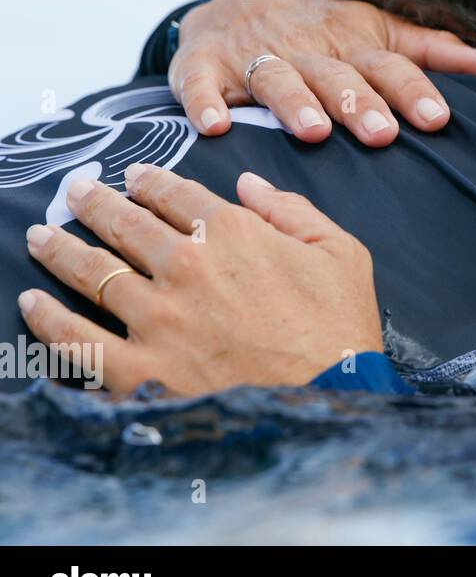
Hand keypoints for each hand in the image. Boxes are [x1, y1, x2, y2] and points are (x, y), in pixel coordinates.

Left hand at [19, 163, 383, 395]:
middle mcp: (187, 268)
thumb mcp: (342, 254)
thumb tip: (249, 184)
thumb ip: (293, 211)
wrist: (331, 399)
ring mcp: (157, 319)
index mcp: (236, 235)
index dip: (152, 180)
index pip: (178, 195)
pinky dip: (47, 319)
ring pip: (92, 271)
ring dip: (60, 248)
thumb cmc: (341, 329)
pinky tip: (31, 302)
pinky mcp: (138, 370)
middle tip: (76, 192)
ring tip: (41, 234)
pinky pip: (76, 340)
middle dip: (96, 203)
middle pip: (126, 224)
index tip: (135, 176)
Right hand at [169, 0, 475, 145]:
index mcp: (352, 47)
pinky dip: (204, 100)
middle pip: (336, 76)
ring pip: (277, 79)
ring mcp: (255, 56)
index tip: (437, 119)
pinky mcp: (203, 64)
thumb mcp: (378, 33)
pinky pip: (200, 82)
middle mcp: (307, 51)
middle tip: (380, 133)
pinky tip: (215, 126)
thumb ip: (432, 52)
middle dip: (358, 103)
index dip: (413, 91)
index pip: (389, 67)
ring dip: (295, 103)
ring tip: (313, 130)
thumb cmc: (323, 30)